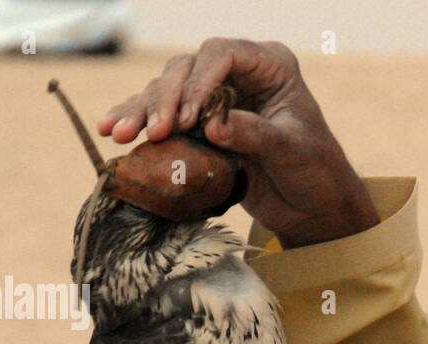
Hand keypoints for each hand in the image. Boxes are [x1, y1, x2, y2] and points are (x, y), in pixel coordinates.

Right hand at [98, 38, 379, 247]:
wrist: (313, 206)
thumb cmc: (315, 172)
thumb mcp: (292, 152)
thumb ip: (255, 135)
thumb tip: (212, 125)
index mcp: (269, 66)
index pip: (224, 54)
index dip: (200, 80)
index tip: (188, 117)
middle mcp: (238, 74)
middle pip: (187, 69)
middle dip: (164, 99)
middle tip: (152, 132)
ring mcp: (215, 97)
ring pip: (167, 90)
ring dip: (141, 111)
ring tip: (119, 134)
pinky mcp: (198, 125)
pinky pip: (162, 116)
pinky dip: (138, 122)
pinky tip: (112, 131)